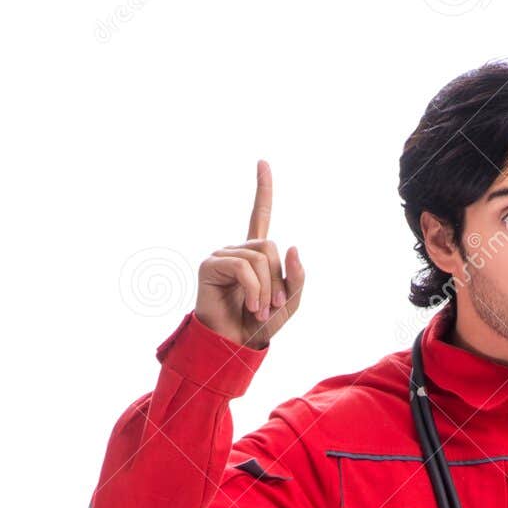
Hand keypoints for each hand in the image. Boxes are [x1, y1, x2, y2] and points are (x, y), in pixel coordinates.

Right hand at [195, 159, 305, 348]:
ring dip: (266, 290)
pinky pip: (244, 268)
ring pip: (260, 258)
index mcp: (256, 254)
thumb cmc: (259, 324)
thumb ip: (297, 277)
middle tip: (272, 306)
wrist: (235, 345)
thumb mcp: (290, 302)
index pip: (259, 215)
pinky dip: (254, 290)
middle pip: (270, 246)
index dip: (263, 189)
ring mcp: (222, 255)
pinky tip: (249, 306)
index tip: (263, 162)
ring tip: (258, 310)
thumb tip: (293, 246)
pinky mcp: (210, 265)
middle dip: (278, 279)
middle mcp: (238, 250)